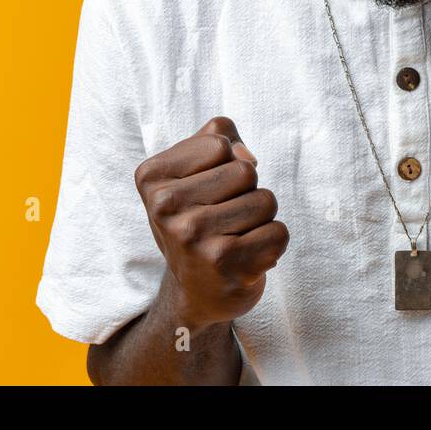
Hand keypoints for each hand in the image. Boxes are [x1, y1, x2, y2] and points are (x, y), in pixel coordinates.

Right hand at [134, 116, 289, 330]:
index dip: (227, 163)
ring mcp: (192, 236)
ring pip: (266, 199)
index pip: (219, 143)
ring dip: (260, 218)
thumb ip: (219, 137)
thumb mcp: (193, 171)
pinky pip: (279, 232)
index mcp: (152, 177)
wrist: (194, 292)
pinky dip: (272, 243)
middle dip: (247, 191)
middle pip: (246, 171)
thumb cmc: (198, 220)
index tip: (208, 191)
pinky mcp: (223, 262)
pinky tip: (246, 257)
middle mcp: (165, 206)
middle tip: (224, 218)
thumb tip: (247, 155)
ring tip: (234, 236)